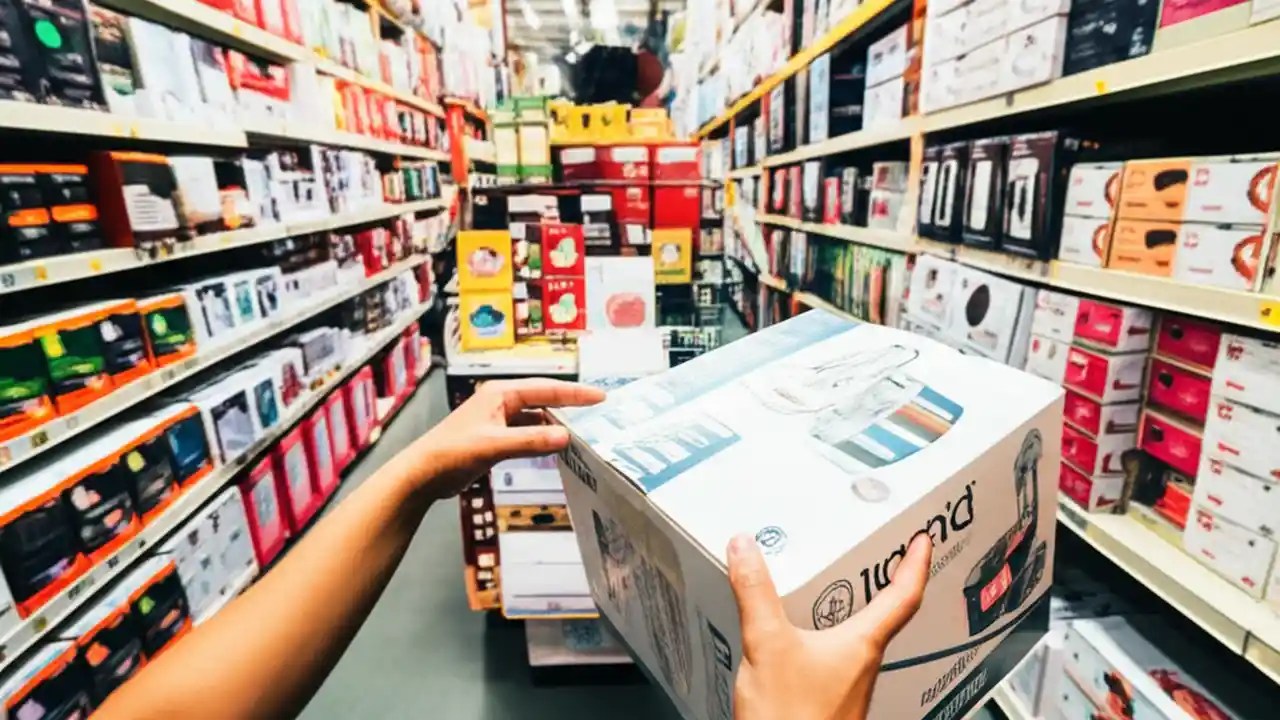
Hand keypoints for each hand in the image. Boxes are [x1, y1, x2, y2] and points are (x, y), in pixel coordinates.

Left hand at [403, 378, 604, 498]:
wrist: (422, 474)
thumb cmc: (452, 453)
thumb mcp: (494, 446)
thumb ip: (531, 441)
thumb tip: (567, 437)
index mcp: (501, 394)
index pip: (545, 389)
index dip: (574, 393)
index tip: (600, 397)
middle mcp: (501, 401)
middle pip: (543, 400)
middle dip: (569, 405)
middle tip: (597, 412)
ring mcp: (497, 419)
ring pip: (535, 418)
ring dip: (556, 424)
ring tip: (583, 430)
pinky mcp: (494, 438)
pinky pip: (527, 433)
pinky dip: (542, 438)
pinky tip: (556, 447)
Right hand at [729, 533, 931, 719]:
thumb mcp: (768, 644)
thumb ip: (756, 593)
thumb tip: (745, 547)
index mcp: (861, 645)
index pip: (903, 597)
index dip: (916, 564)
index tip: (923, 539)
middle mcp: (860, 665)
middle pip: (884, 618)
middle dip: (885, 584)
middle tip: (885, 555)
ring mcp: (843, 687)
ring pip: (855, 640)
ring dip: (850, 612)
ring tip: (835, 587)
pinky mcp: (823, 702)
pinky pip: (830, 660)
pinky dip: (821, 637)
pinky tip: (794, 637)